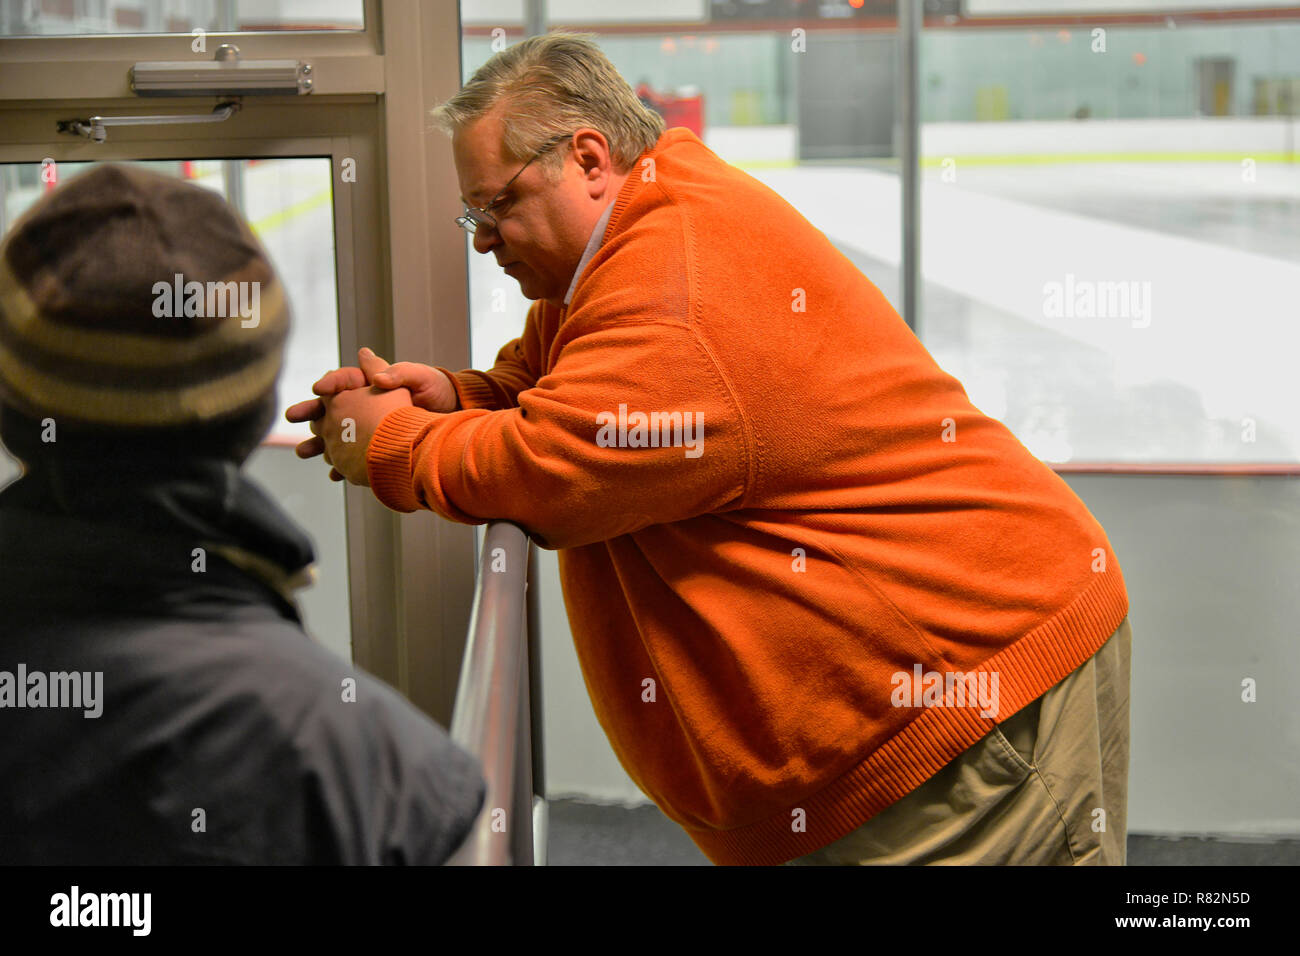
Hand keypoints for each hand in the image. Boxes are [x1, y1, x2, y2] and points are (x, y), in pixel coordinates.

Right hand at [285, 348, 457, 478]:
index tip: (319, 389)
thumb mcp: (421, 377)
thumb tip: (378, 377)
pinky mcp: (376, 446)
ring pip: (337, 435)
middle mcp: (366, 403)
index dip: (331, 383)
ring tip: (303, 452)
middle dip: (311, 413)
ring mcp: (369, 426)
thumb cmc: (438, 389)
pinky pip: (355, 457)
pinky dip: (344, 466)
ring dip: (319, 444)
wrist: (453, 413)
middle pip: (331, 408)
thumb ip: (399, 374)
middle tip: (293, 416)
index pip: (344, 380)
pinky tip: (334, 474)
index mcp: (372, 382)